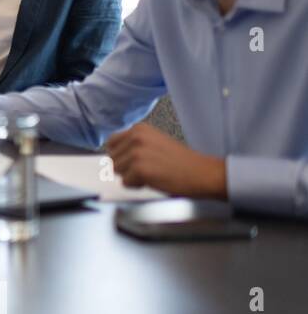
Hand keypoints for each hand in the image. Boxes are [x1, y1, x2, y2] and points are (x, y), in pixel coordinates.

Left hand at [105, 123, 226, 198]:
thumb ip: (134, 145)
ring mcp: (137, 152)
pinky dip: (137, 185)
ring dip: (131, 177)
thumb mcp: (155, 143)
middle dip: (126, 167)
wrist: (202, 173)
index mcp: (139, 129)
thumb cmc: (181, 162)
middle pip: (112, 159)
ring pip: (117, 171)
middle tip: (149, 168)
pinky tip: (154, 179)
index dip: (120, 155)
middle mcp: (136, 137)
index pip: (111, 143)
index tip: (132, 161)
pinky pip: (125, 183)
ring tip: (152, 173)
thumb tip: (111, 157)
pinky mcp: (139, 169)